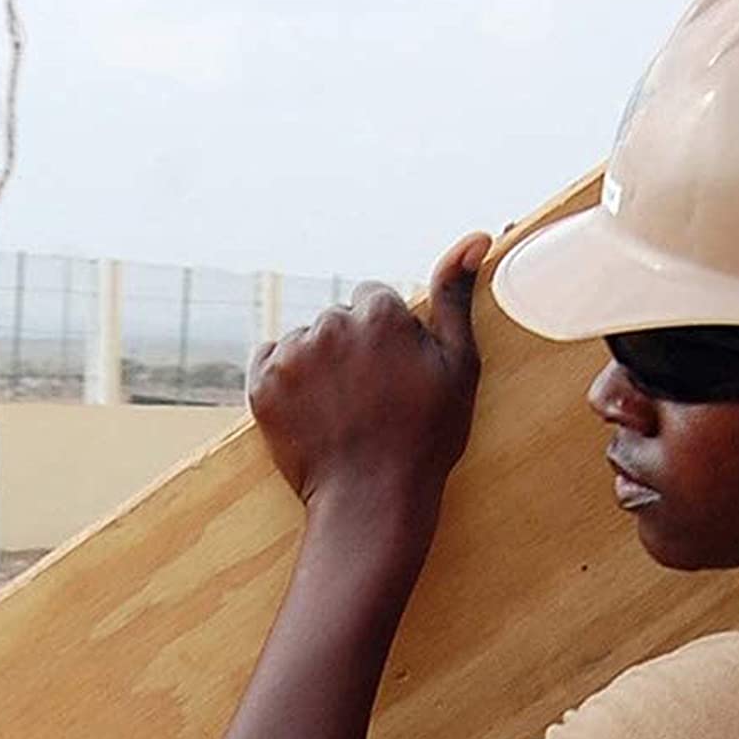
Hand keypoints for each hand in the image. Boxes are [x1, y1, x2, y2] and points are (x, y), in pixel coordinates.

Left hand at [246, 232, 488, 517]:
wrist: (373, 503)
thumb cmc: (425, 440)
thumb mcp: (458, 368)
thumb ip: (456, 298)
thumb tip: (476, 236)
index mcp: (379, 312)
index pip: (375, 302)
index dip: (389, 340)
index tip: (396, 378)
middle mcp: (331, 322)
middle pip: (340, 320)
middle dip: (352, 350)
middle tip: (371, 401)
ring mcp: (292, 355)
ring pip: (306, 342)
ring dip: (319, 366)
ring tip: (342, 412)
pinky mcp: (261, 385)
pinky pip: (270, 362)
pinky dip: (286, 381)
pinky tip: (312, 412)